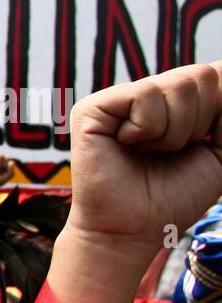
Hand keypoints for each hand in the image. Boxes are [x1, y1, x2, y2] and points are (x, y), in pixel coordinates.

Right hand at [49, 61, 221, 302]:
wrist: (132, 229)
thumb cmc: (173, 197)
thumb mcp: (221, 151)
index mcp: (172, 102)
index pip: (215, 73)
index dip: (219, 108)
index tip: (202, 143)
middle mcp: (145, 94)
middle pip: (201, 75)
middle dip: (199, 122)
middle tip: (171, 151)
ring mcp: (118, 99)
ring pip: (178, 84)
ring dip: (174, 132)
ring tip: (149, 152)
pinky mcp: (93, 108)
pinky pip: (145, 95)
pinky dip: (149, 129)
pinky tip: (128, 146)